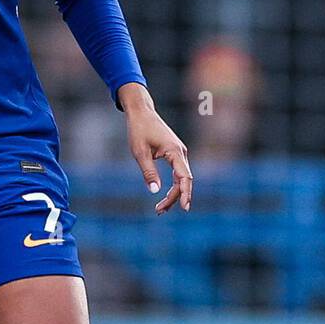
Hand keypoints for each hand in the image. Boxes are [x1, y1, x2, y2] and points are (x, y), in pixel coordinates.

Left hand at [118, 82, 192, 213]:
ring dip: (173, 194)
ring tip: (160, 209)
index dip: (185, 194)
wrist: (141, 112)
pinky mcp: (175, 153)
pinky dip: (173, 186)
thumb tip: (155, 191)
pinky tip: (166, 196)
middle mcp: (181, 152)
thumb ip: (148, 172)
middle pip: (184, 181)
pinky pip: (178, 173)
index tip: (184, 208)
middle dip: (174, 198)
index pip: (185, 177)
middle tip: (159, 211)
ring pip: (181, 178)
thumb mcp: (140, 152)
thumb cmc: (139, 130)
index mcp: (175, 151)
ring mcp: (179, 153)